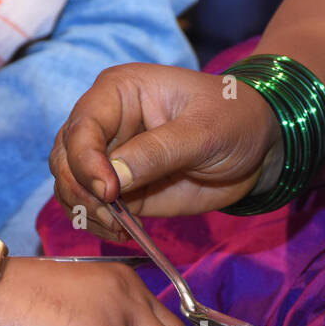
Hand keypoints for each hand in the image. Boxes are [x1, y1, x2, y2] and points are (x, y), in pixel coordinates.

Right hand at [49, 64, 280, 240]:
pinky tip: (125, 233)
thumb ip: (157, 153)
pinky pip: (93, 208)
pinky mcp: (121, 189)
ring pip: (71, 185)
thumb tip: (113, 179)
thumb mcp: (203, 132)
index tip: (108, 192)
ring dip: (86, 211)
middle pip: (65, 158)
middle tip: (111, 217)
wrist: (259, 147)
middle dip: (80, 190)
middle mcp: (105, 122)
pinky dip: (100, 224)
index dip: (86, 161)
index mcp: (119, 92)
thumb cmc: (235, 120)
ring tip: (120, 228)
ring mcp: (110, 157)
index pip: (82, 127)